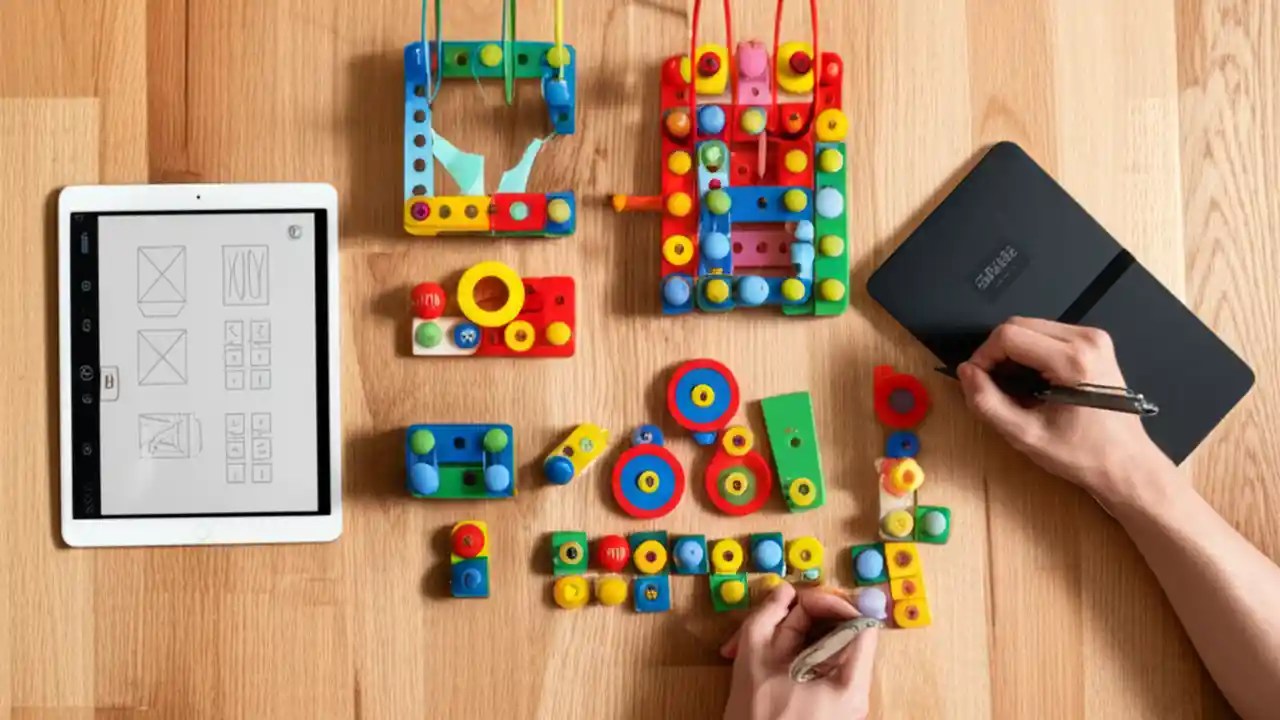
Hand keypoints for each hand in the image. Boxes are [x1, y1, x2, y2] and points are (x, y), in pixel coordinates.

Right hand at [720, 583, 877, 719]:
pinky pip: (820, 670)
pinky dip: (796, 658)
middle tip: (778, 617)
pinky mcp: (831, 709)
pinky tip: (771, 663)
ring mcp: (844, 705)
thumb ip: (769, 615)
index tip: (801, 601)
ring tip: (765, 644)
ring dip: (796, 639)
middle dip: (806, 620)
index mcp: (850, 685)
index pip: (861, 626)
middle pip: (842, 636)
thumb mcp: (754, 656)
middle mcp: (855, 696)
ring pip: (827, 652)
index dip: (832, 604)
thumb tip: (784, 592)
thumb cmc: (755, 718)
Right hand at [957, 317, 1176, 506]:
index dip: (983, 355)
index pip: (1008, 335)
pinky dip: (1030, 351)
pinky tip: (1033, 379)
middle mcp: (1087, 340)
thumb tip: (966, 372)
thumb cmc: (1081, 454)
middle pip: (1018, 324)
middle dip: (996, 352)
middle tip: (991, 384)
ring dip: (1012, 351)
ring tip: (1013, 385)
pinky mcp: (1096, 342)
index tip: (977, 381)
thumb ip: (987, 402)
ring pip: (1031, 326)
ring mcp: (1095, 338)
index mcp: (1074, 361)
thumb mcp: (1025, 435)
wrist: (1126, 463)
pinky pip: (1048, 333)